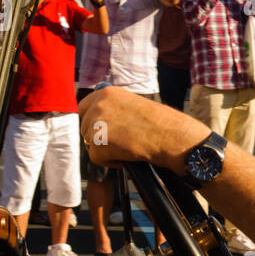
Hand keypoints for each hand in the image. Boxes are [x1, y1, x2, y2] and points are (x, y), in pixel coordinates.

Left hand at [79, 84, 205, 169]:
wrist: (171, 135)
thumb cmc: (159, 123)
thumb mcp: (132, 105)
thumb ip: (113, 108)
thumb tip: (96, 118)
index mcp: (107, 92)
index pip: (83, 107)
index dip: (91, 122)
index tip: (102, 131)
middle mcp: (99, 104)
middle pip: (84, 127)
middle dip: (98, 138)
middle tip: (119, 142)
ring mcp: (97, 122)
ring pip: (90, 143)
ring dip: (105, 150)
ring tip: (126, 148)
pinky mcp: (99, 142)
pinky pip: (96, 158)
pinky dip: (110, 162)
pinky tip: (125, 157)